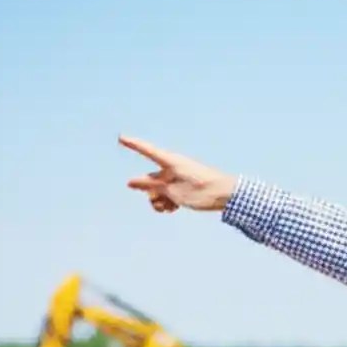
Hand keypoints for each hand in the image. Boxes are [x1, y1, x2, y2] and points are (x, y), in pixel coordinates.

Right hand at [119, 135, 236, 212]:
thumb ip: (150, 186)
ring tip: (170, 208)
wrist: (226, 195)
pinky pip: (168, 193)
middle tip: (161, 204)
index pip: (147, 150)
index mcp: (171, 162)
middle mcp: (172, 167)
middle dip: (151, 194)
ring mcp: (178, 176)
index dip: (133, 145)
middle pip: (151, 180)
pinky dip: (168, 201)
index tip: (120, 137)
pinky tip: (174, 209)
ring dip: (159, 200)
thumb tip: (129, 182)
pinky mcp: (183, 185)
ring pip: (159, 189)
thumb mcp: (172, 191)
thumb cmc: (201, 191)